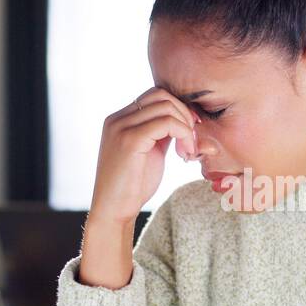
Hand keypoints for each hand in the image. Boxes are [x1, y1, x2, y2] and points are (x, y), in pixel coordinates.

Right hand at [88, 87, 199, 227]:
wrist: (114, 211)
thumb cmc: (133, 186)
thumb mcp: (150, 152)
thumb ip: (161, 133)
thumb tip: (183, 120)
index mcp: (120, 119)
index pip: (155, 96)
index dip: (178, 109)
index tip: (191, 131)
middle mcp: (117, 119)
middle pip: (161, 95)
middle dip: (184, 114)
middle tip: (192, 141)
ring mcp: (121, 127)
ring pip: (166, 106)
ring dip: (186, 126)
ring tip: (188, 151)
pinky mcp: (130, 140)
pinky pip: (167, 123)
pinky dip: (183, 134)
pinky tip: (184, 154)